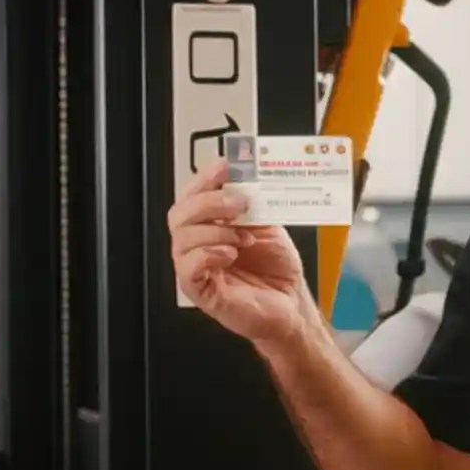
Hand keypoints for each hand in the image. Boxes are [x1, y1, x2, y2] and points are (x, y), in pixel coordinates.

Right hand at [168, 158, 308, 342]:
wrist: (291, 303)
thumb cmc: (276, 269)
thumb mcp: (268, 225)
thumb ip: (254, 203)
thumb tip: (246, 177)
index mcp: (210, 225)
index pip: (192, 196)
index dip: (204, 179)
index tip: (225, 167)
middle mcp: (198, 244)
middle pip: (179, 214)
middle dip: (209, 202)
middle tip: (239, 204)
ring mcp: (197, 268)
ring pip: (181, 239)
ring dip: (215, 231)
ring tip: (242, 237)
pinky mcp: (201, 291)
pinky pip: (187, 269)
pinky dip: (209, 255)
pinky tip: (230, 255)